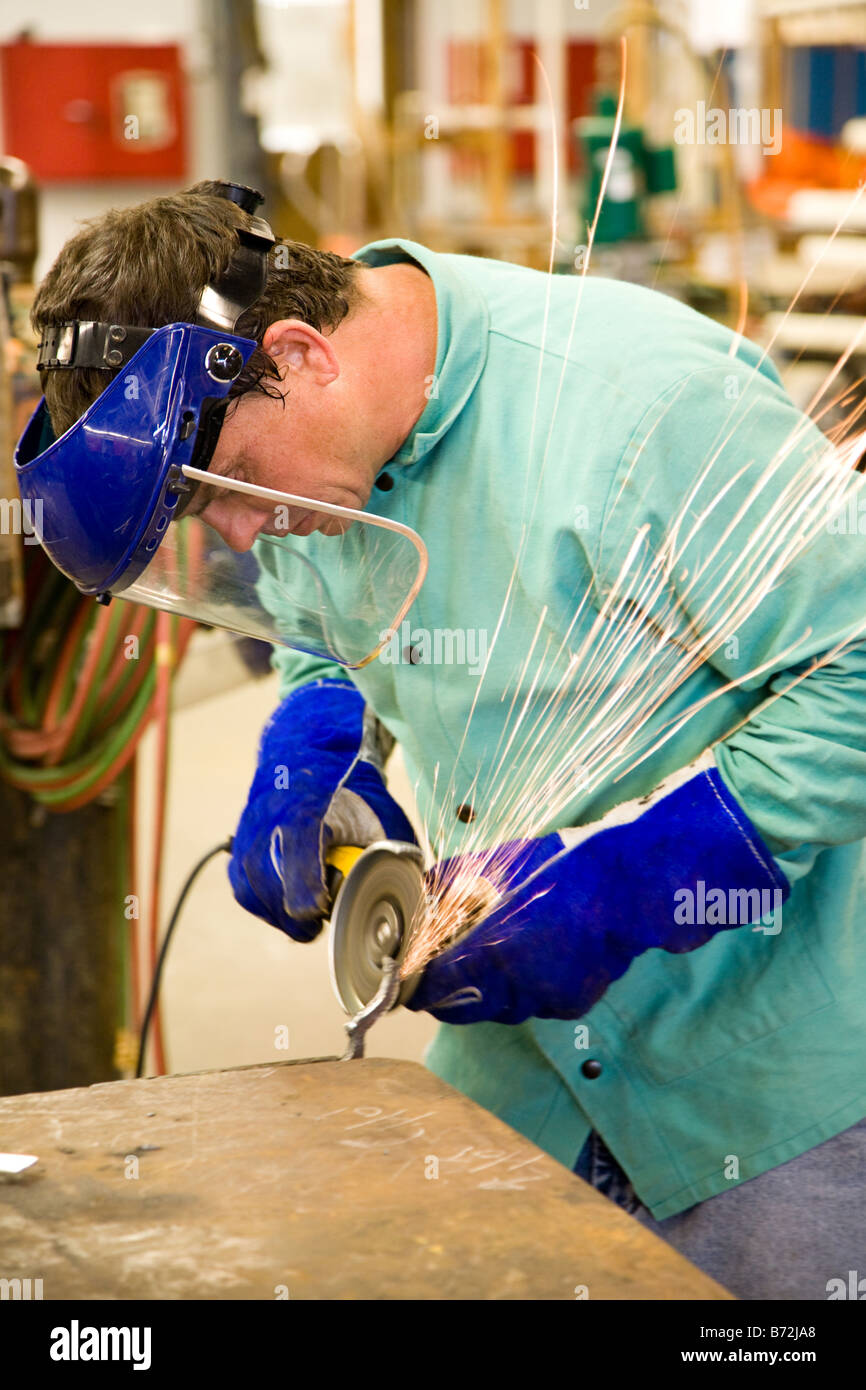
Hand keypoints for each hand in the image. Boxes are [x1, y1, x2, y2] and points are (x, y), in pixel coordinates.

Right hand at [228, 680, 414, 940]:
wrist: (310, 756)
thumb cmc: (353, 793)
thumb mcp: (383, 817)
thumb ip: (394, 858)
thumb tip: (411, 904)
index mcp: (305, 808)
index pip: (296, 850)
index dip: (305, 887)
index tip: (319, 911)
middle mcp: (267, 819)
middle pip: (270, 883)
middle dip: (299, 912)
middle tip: (325, 916)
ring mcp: (248, 833)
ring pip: (254, 892)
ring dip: (283, 915)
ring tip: (311, 913)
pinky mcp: (239, 847)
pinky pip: (246, 891)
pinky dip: (268, 906)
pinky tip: (291, 906)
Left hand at [406, 758, 788, 1023]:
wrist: (630, 884)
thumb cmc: (565, 865)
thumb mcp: (499, 863)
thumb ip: (452, 882)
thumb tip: (420, 890)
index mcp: (493, 952)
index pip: (433, 989)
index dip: (414, 984)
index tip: (405, 976)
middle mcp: (518, 985)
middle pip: (459, 1008)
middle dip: (442, 993)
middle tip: (432, 974)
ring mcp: (547, 998)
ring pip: (497, 1009)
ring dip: (482, 992)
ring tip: (482, 959)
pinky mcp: (570, 1002)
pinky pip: (532, 1003)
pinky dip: (522, 987)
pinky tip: (527, 958)